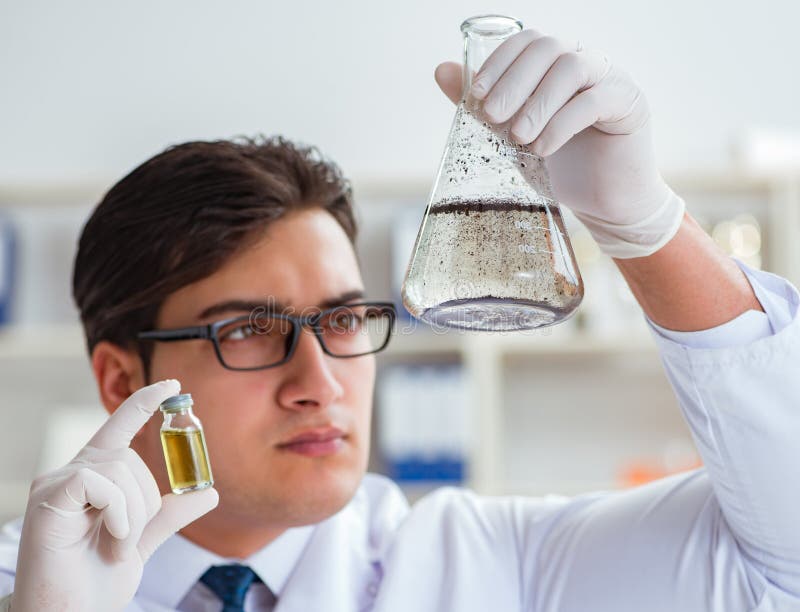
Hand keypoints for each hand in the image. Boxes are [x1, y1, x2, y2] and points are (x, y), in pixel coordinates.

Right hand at [11, 379, 218, 611]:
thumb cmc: (96, 581)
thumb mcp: (143, 541)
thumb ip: (170, 515)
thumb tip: (209, 492)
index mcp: (95, 477)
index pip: (120, 427)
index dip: (144, 402)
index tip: (173, 385)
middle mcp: (72, 473)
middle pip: (130, 456)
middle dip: (145, 501)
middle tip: (129, 540)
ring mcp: (55, 484)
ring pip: (120, 468)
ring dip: (133, 514)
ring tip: (117, 546)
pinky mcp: (47, 498)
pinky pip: (100, 483)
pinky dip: (118, 512)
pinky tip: (111, 540)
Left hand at [434, 29, 684, 257]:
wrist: (603, 203)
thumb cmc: (559, 167)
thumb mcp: (512, 135)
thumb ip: (484, 105)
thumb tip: (441, 70)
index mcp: (556, 63)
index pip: (527, 41)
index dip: (499, 62)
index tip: (476, 94)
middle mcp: (585, 62)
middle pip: (548, 48)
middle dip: (514, 82)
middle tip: (492, 116)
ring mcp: (610, 79)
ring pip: (571, 68)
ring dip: (537, 103)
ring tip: (519, 138)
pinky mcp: (629, 104)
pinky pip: (594, 102)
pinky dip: (561, 124)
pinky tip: (542, 149)